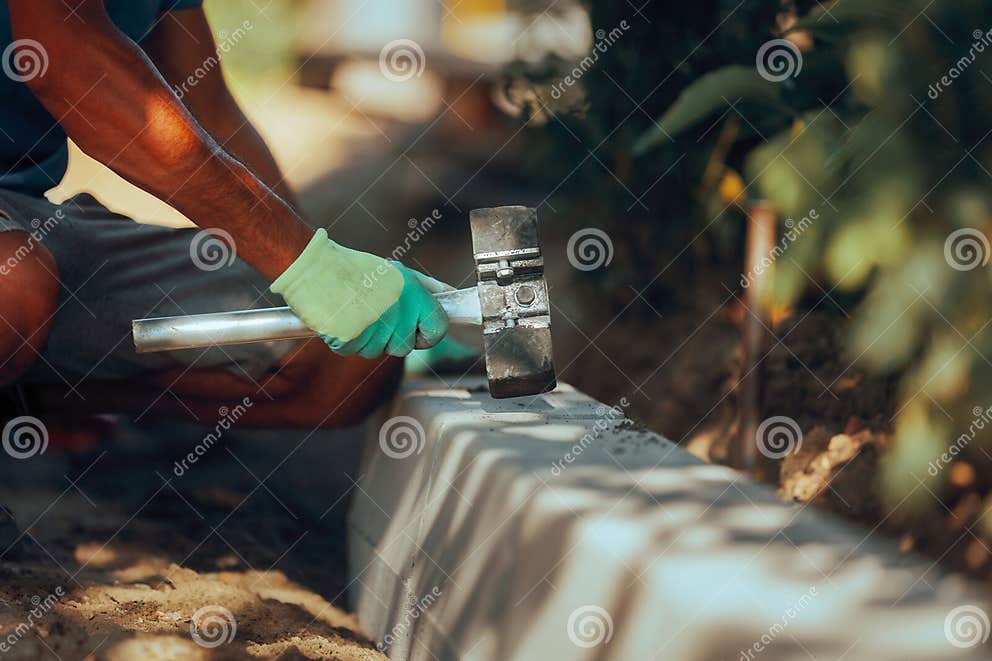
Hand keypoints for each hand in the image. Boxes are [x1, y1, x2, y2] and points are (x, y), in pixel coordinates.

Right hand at [271, 229, 448, 357]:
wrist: (315, 270)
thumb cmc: (358, 269)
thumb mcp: (398, 272)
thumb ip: (427, 286)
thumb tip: (450, 294)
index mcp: (414, 297)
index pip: (439, 329)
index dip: (429, 333)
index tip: (420, 330)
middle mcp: (398, 317)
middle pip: (406, 346)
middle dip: (395, 336)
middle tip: (378, 314)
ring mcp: (375, 333)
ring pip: (380, 350)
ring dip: (371, 338)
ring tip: (357, 311)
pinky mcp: (352, 344)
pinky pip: (357, 351)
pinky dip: (351, 340)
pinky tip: (344, 319)